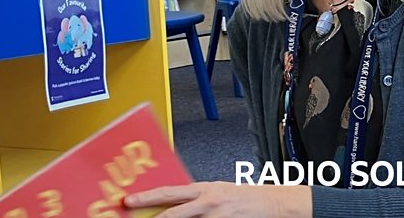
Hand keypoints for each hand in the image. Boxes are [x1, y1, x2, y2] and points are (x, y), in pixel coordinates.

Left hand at [123, 182, 311, 217]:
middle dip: (150, 212)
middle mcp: (208, 200)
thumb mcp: (218, 192)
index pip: (170, 191)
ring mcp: (215, 215)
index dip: (148, 196)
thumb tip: (173, 204)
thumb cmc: (245, 198)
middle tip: (132, 210)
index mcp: (204, 188)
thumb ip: (197, 198)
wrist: (273, 203)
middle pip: (172, 208)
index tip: (130, 200)